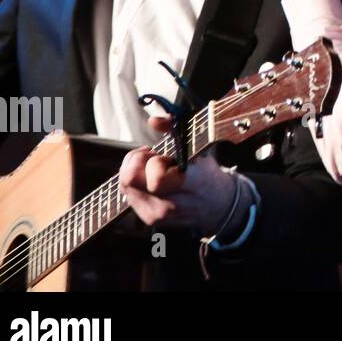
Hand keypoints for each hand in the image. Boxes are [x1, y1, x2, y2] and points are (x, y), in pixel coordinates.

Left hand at [118, 116, 239, 235]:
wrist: (216, 205)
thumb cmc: (207, 174)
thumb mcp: (200, 147)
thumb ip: (176, 130)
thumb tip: (154, 121)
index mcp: (191, 185)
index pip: (157, 179)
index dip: (155, 162)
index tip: (164, 156)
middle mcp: (171, 205)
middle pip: (130, 180)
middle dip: (137, 161)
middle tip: (152, 156)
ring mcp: (157, 215)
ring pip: (125, 186)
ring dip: (134, 170)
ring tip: (151, 166)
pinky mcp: (148, 219)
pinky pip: (128, 194)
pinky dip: (135, 181)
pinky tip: (149, 178)